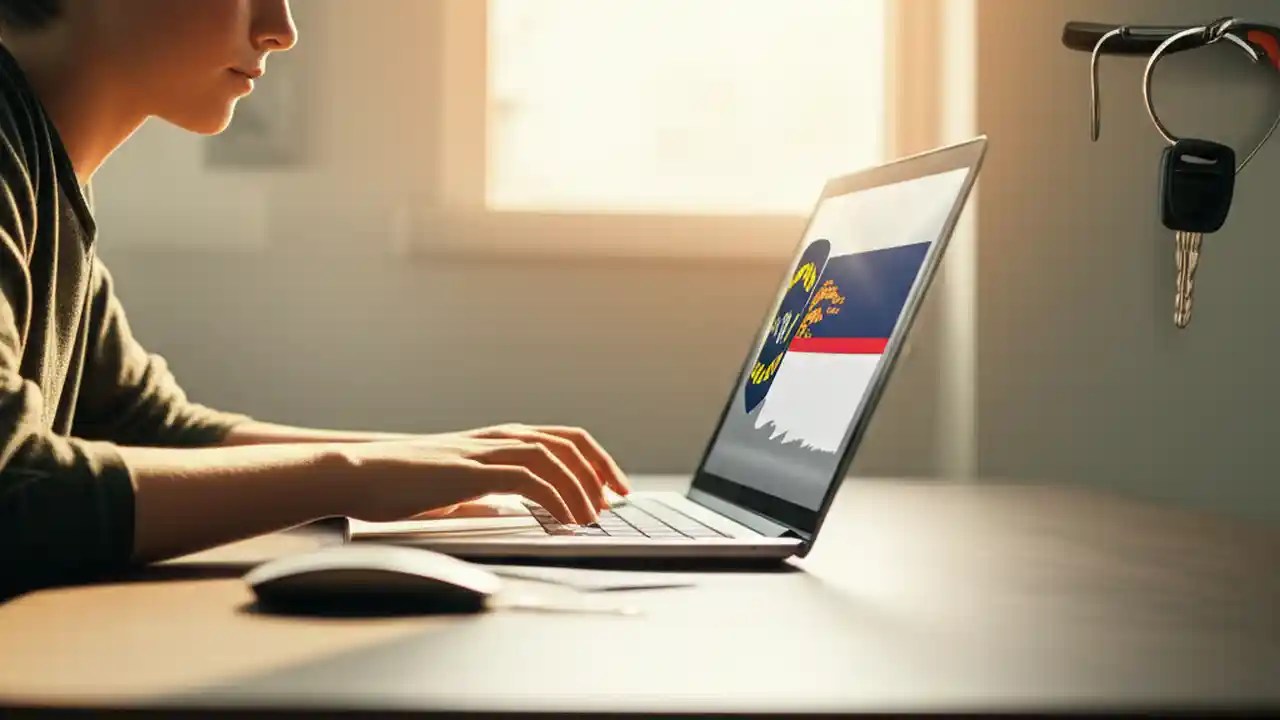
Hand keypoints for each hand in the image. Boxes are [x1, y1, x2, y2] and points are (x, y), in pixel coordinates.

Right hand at [336, 434, 606, 525]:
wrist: (354, 474)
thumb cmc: (394, 484)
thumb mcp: (449, 489)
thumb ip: (478, 494)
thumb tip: (502, 508)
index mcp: (493, 441)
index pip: (558, 439)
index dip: (591, 459)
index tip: (611, 486)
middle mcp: (494, 439)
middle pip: (565, 441)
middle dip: (599, 468)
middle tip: (617, 498)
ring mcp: (482, 452)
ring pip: (551, 458)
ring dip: (579, 488)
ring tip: (592, 517)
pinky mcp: (469, 471)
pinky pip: (526, 479)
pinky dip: (553, 499)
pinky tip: (563, 521)